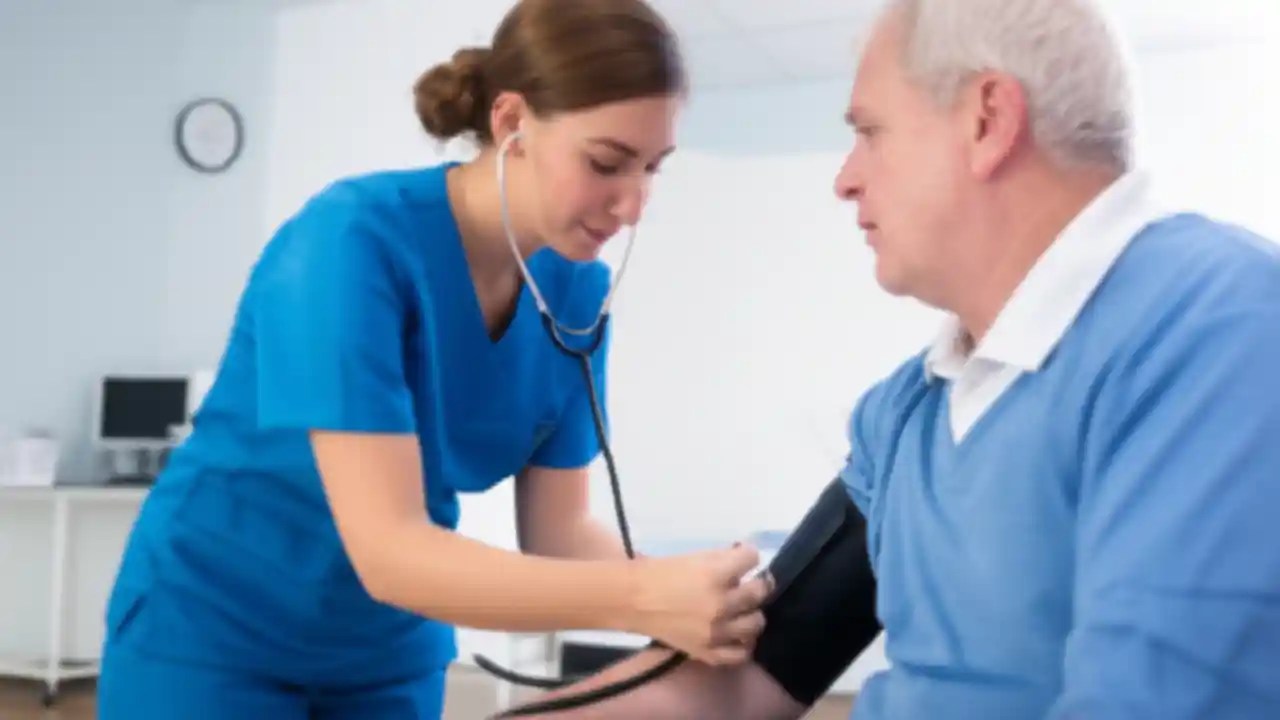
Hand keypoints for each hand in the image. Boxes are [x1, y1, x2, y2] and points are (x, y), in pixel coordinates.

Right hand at [628, 543, 772, 665]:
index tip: (744, 557)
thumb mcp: (695, 557)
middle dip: (755, 583)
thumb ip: (724, 558)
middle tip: (747, 583)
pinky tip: (737, 635)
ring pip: (755, 623)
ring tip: (741, 610)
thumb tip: (746, 559)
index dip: (749, 554)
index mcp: (715, 574)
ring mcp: (716, 632)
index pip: (752, 558)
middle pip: (759, 592)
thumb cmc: (661, 573)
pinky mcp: (708, 652)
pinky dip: (743, 644)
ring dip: (751, 613)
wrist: (633, 600)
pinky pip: (739, 654)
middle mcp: (720, 604)